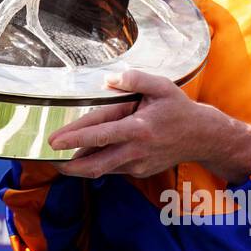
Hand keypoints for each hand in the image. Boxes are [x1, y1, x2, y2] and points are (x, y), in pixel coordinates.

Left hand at [48, 69, 250, 180]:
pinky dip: (97, 163)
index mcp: (138, 128)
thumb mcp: (161, 86)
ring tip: (59, 159)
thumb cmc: (178, 109)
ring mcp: (137, 165)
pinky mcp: (138, 172)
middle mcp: (135, 151)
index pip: (100, 135)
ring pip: (101, 169)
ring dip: (80, 166)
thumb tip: (108, 80)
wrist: (201, 138)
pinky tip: (84, 156)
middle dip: (69, 164)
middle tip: (48, 158)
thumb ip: (134, 79)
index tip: (53, 141)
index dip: (75, 138)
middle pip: (95, 164)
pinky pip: (112, 168)